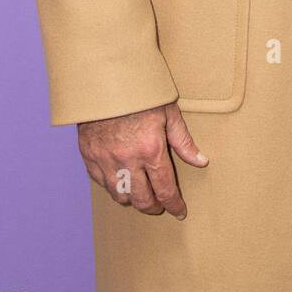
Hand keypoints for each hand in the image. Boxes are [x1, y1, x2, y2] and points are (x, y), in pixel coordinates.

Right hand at [77, 101, 207, 217]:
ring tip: (141, 194)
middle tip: (160, 205)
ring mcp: (105, 161)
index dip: (174, 205)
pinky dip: (113, 186)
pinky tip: (121, 180)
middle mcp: (127, 161)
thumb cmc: (142, 94)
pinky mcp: (89, 156)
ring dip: (132, 199)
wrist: (106, 80)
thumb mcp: (169, 113)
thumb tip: (201, 161)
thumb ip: (184, 141)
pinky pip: (101, 183)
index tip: (179, 211)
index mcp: (151, 150)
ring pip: (119, 196)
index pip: (165, 189)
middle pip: (141, 200)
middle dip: (153, 207)